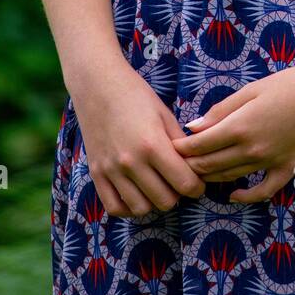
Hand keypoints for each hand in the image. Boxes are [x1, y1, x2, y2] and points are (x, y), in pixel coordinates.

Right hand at [71, 57, 207, 217]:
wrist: (97, 85)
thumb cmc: (135, 95)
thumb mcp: (164, 115)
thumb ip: (179, 144)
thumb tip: (195, 167)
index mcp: (153, 144)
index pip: (184, 183)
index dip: (196, 186)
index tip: (197, 182)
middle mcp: (131, 162)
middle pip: (165, 201)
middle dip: (177, 194)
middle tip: (177, 182)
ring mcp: (111, 170)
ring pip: (142, 209)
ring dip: (154, 202)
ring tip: (157, 186)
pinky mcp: (96, 174)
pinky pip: (115, 207)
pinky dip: (129, 207)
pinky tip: (137, 194)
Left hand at [169, 62, 294, 203]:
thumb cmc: (289, 84)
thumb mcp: (251, 90)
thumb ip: (221, 110)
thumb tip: (194, 127)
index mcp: (240, 127)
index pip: (200, 146)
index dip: (182, 149)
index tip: (170, 147)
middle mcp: (252, 150)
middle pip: (211, 166)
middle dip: (190, 165)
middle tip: (177, 162)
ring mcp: (270, 163)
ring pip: (230, 178)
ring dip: (210, 178)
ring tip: (196, 174)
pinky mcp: (287, 169)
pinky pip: (263, 191)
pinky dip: (246, 196)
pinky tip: (233, 195)